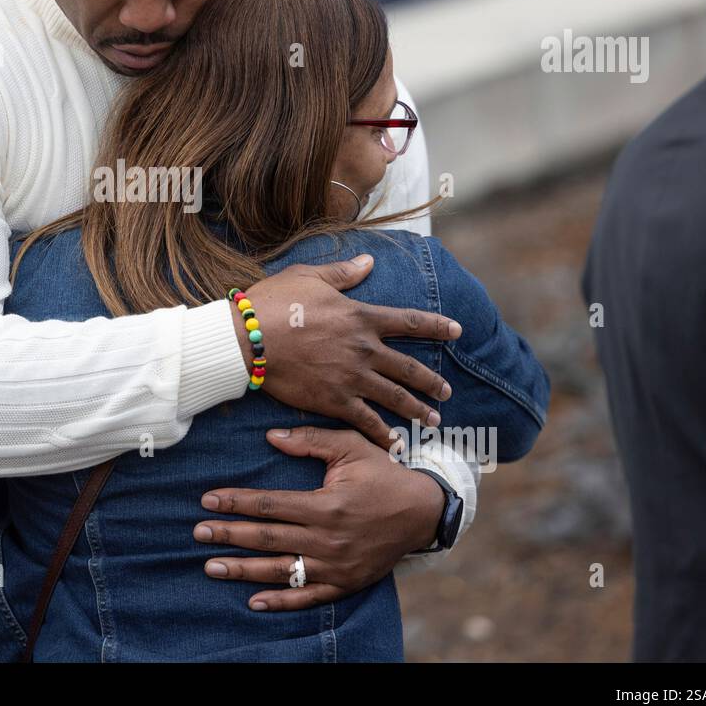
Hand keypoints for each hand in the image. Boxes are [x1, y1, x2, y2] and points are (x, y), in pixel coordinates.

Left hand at [194, 426, 443, 610]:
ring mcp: (337, 566)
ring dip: (244, 570)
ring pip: (282, 570)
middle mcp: (328, 539)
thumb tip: (270, 436)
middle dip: (229, 535)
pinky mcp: (346, 583)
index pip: (270, 505)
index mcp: (327, 504)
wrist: (424, 512)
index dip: (237, 502)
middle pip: (268, 538)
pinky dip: (281, 601)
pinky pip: (309, 597)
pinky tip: (254, 602)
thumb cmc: (383, 473)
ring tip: (212, 567)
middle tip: (198, 532)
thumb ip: (310, 440)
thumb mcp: (351, 447)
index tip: (207, 500)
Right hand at [233, 254, 460, 447]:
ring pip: (395, 397)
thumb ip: (343, 273)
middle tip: (446, 391)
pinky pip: (367, 421)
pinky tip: (395, 444)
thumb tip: (369, 262)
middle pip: (409, 367)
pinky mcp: (334, 401)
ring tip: (433, 420)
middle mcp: (364, 349)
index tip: (457, 331)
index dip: (437, 326)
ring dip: (417, 409)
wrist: (248, 339)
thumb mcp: (310, 277)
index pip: (410, 322)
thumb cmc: (274, 303)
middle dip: (431, 381)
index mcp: (361, 317)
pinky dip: (383, 434)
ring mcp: (351, 378)